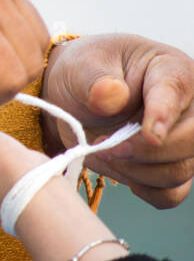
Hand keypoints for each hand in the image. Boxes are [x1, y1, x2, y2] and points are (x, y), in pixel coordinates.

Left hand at [42, 34, 193, 208]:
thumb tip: (111, 94)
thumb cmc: (86, 74)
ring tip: (102, 151)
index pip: (175, 91)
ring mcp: (181, 141)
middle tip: (110, 148)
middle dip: (150, 153)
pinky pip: (170, 193)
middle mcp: (186, 106)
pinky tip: (119, 169)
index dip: (164, 115)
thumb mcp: (81, 67)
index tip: (149, 135)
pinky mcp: (170, 167)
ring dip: (136, 172)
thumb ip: (94, 80)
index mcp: (170, 69)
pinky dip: (142, 189)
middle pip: (192, 140)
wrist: (78, 99)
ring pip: (179, 171)